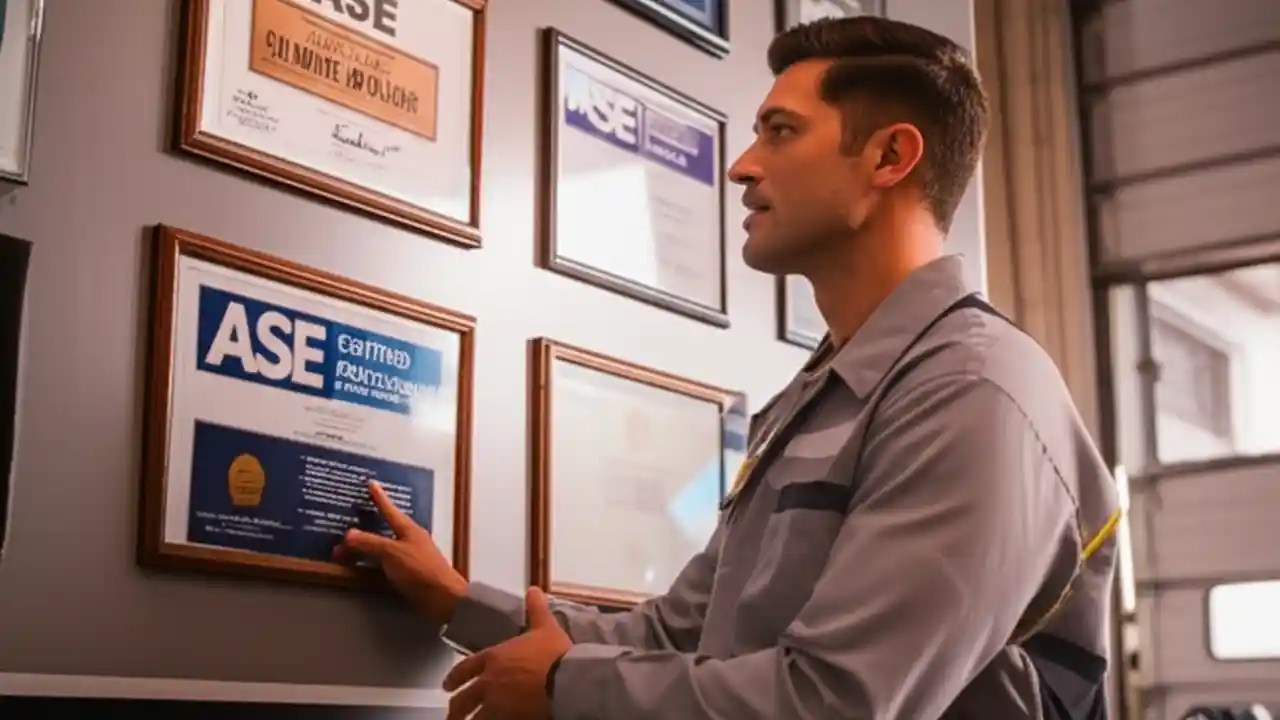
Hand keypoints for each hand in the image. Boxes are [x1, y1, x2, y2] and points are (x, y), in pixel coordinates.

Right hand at [334, 480, 467, 623]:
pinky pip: (386, 564)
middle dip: (365, 529)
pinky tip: (364, 567)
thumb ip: (369, 543)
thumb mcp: (391, 553)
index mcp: (409, 530)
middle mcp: (411, 540)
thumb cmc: (419, 570)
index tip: (371, 483)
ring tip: (348, 549)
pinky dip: (372, 563)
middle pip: (385, 530)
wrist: (442, 598)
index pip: (390, 509)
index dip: (379, 497)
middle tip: (347, 526)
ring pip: (384, 548)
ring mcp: (411, 558)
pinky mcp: (410, 575)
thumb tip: (348, 534)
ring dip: (366, 548)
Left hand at [442, 586, 571, 719]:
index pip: (465, 669)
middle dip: (455, 708)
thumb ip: (536, 609)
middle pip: (463, 700)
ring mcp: (496, 706)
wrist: (565, 679)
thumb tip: (533, 590)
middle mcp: (489, 683)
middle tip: (452, 714)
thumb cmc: (554, 652)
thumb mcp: (545, 626)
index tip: (447, 685)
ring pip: (473, 719)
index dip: (454, 678)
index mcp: (494, 658)